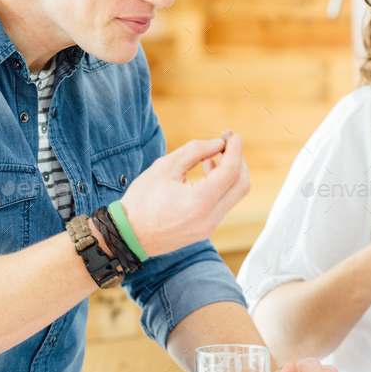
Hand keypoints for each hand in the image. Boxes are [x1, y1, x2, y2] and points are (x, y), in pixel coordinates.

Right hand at [120, 134, 249, 256]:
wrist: (129, 235)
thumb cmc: (142, 201)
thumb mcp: (165, 167)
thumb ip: (195, 151)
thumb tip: (217, 143)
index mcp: (200, 201)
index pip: (231, 171)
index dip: (235, 150)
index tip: (233, 136)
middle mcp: (210, 218)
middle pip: (241, 185)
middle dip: (239, 162)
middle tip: (227, 145)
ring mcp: (209, 227)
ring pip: (234, 196)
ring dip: (230, 174)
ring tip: (213, 157)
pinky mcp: (205, 230)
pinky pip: (223, 205)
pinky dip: (222, 187)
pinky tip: (208, 174)